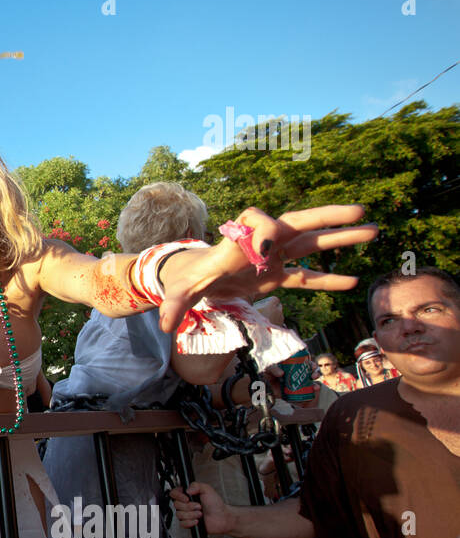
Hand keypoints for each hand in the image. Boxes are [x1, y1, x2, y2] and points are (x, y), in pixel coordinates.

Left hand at [156, 205, 376, 332]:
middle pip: (297, 221)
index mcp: (238, 239)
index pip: (258, 221)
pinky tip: (354, 281)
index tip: (268, 250)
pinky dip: (328, 279)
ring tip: (374, 231)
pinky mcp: (277, 276)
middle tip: (359, 211)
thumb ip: (174, 306)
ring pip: (311, 244)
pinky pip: (307, 277)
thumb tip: (164, 326)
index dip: (266, 231)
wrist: (193, 281)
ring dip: (340, 239)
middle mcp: (260, 242)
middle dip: (326, 216)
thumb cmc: (188, 279)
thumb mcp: (180, 291)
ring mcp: (273, 258)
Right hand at [170, 482, 233, 534]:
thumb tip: (187, 489)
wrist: (222, 517)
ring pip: (179, 515)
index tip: (187, 498)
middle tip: (199, 506)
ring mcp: (186, 514)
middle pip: (176, 505)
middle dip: (189, 506)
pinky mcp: (188, 523)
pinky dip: (190, 522)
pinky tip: (197, 520)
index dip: (178, 496)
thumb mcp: (207, 490)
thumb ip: (196, 485)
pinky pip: (182, 523)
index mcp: (188, 494)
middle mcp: (185, 504)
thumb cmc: (216, 504)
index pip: (174, 493)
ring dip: (192, 514)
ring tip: (200, 513)